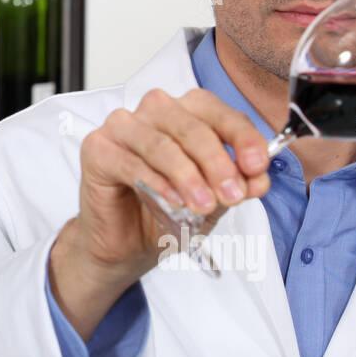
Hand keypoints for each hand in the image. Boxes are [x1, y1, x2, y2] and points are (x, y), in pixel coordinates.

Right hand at [50, 87, 271, 338]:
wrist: (127, 245)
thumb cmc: (165, 211)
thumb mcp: (213, 200)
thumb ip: (235, 184)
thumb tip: (258, 178)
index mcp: (184, 113)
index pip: (216, 111)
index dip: (241, 137)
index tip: (258, 166)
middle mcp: (152, 112)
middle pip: (190, 124)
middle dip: (217, 160)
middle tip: (233, 194)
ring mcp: (121, 128)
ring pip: (161, 142)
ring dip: (188, 175)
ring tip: (203, 204)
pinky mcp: (97, 149)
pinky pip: (131, 162)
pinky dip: (157, 182)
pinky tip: (172, 201)